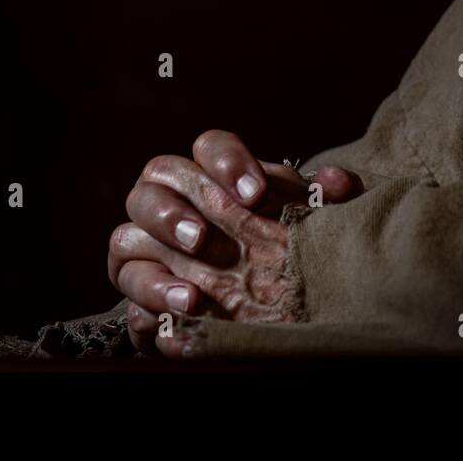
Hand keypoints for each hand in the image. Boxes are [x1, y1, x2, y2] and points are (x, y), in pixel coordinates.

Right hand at [109, 130, 362, 355]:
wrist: (255, 304)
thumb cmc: (277, 247)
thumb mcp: (303, 224)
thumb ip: (320, 202)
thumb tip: (336, 182)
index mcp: (213, 173)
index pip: (210, 147)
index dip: (227, 163)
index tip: (255, 193)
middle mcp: (171, 200)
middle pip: (155, 181)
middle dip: (174, 209)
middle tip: (202, 238)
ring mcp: (146, 246)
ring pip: (126, 236)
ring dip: (156, 265)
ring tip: (193, 294)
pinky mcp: (138, 291)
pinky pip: (128, 292)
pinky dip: (151, 303)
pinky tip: (181, 314)